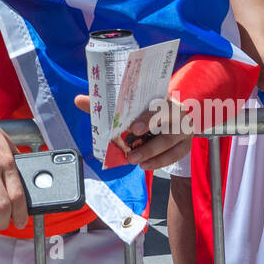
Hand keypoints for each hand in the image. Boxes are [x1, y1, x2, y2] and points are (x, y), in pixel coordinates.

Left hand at [73, 94, 191, 169]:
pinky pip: (175, 155)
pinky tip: (146, 166)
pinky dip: (160, 162)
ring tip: (133, 161)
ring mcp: (183, 129)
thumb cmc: (146, 109)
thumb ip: (106, 104)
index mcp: (162, 97)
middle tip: (130, 154)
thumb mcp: (130, 105)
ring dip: (152, 155)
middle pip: (167, 127)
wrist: (172, 116)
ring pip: (171, 143)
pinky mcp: (185, 145)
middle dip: (149, 142)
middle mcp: (176, 112)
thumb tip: (78, 100)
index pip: (159, 104)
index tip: (134, 128)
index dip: (148, 117)